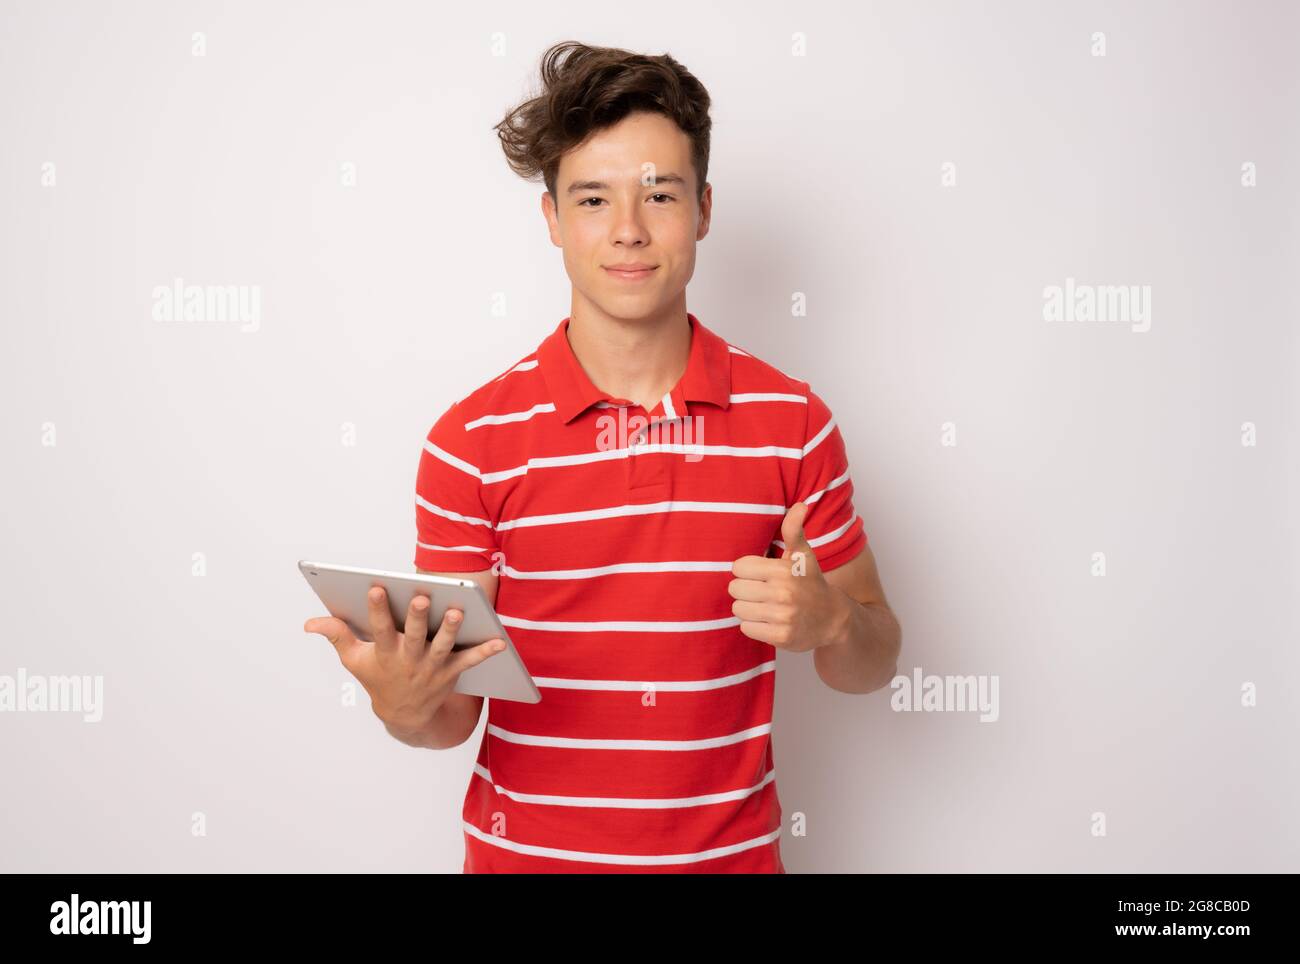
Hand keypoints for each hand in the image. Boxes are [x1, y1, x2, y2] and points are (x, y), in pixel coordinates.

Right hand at [303, 585, 505, 735]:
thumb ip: (337, 635)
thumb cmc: (378, 677)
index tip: (376, 587)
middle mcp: (409, 659)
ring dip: (450, 631)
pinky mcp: (451, 672)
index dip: (377, 609)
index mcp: (385, 653)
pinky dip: (485, 652)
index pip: (379, 628)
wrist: (405, 716)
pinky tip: (500, 640)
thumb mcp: (354, 660)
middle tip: (420, 598)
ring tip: (456, 612)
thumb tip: (310, 622)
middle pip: (413, 636)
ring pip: (443, 646)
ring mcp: (431, 667)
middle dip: (416, 618)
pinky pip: (470, 661)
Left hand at [727, 502, 851, 652]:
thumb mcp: (803, 555)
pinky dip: (754, 625)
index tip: (761, 574)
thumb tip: (800, 505)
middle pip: (734, 589)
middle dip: (745, 589)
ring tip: (765, 606)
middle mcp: (783, 593)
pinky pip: (746, 628)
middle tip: (762, 591)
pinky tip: (768, 620)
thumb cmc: (811, 583)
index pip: (738, 567)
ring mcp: (782, 617)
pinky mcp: (781, 637)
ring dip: (748, 608)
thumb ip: (794, 530)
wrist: (833, 619)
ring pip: (738, 609)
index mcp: (784, 570)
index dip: (747, 570)